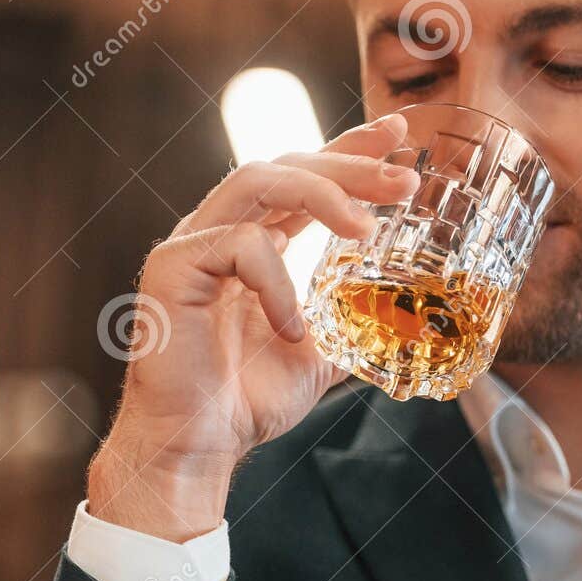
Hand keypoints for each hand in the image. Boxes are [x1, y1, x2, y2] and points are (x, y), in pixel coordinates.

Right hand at [87, 113, 418, 540]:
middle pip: (287, 164)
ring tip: (367, 230)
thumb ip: (355, 325)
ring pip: (258, 179)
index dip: (350, 148)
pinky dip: (278, 283)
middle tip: (405, 180)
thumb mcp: (323, 357)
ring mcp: (192, 244)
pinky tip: (292, 329)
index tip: (397, 134)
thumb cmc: (248, 401)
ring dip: (322, 195)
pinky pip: (238, 246)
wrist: (201, 446)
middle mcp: (221, 232)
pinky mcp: (171, 267)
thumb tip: (409, 319)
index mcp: (255, 243)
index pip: (304, 175)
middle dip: (351, 164)